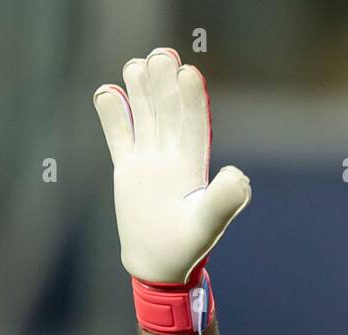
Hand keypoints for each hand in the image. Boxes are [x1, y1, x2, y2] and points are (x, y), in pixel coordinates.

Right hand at [93, 47, 250, 333]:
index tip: (188, 73)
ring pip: (144, 116)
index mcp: (193, 165)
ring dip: (141, 90)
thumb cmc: (187, 247)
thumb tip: (239, 175)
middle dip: (165, 84)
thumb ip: (224, 200)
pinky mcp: (127, 168)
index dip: (192, 100)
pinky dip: (113, 114)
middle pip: (167, 112)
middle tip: (162, 56)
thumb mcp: (209, 223)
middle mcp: (172, 156)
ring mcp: (148, 159)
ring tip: (136, 64)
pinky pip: (119, 135)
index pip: (192, 125)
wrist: (159, 265)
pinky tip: (109, 92)